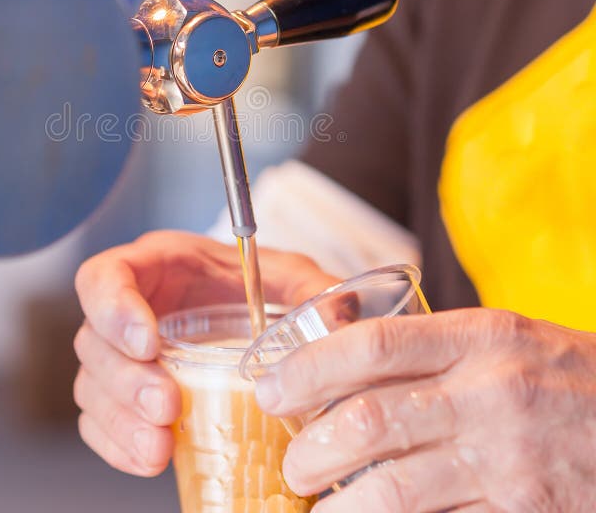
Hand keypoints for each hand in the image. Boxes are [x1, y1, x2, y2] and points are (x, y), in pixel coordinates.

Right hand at [73, 230, 335, 476]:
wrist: (254, 320)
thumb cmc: (261, 289)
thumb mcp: (292, 278)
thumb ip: (315, 288)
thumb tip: (342, 314)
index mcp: (158, 266)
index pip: (104, 276)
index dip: (114, 307)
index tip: (149, 343)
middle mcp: (133, 307)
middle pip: (94, 339)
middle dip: (124, 378)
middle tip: (167, 405)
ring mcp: (126, 355)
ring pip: (91, 385)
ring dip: (120, 419)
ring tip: (160, 445)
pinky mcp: (128, 396)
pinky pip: (99, 422)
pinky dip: (118, 445)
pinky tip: (152, 459)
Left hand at [254, 308, 595, 511]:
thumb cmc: (564, 377)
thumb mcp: (503, 339)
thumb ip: (432, 349)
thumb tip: (341, 361)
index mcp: (480, 338)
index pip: (373, 345)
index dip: (308, 368)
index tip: (270, 388)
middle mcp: (491, 394)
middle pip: (369, 421)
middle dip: (311, 447)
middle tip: (292, 461)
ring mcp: (509, 461)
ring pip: (393, 490)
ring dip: (339, 504)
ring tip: (317, 504)